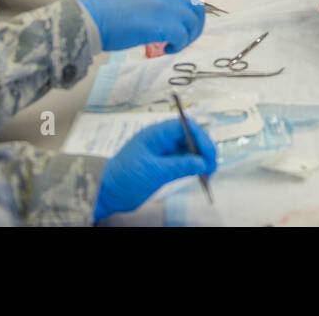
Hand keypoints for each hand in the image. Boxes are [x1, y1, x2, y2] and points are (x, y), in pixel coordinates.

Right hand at [77, 0, 206, 51]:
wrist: (90, 20)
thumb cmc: (108, 13)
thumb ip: (158, 2)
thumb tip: (174, 17)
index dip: (191, 16)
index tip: (184, 29)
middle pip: (196, 10)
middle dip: (194, 28)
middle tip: (183, 40)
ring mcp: (164, 6)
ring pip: (192, 24)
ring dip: (186, 38)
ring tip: (171, 46)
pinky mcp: (161, 23)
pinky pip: (182, 36)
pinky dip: (178, 45)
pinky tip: (165, 49)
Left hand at [92, 118, 215, 220]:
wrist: (107, 193)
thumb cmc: (125, 177)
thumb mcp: (154, 172)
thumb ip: (180, 166)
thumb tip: (202, 163)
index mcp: (157, 133)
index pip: (186, 126)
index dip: (201, 137)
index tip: (209, 155)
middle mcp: (162, 139)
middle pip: (190, 137)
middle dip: (203, 149)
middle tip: (211, 167)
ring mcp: (163, 152)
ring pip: (188, 150)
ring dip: (200, 159)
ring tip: (208, 173)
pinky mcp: (163, 165)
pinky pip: (183, 161)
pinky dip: (193, 167)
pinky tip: (199, 175)